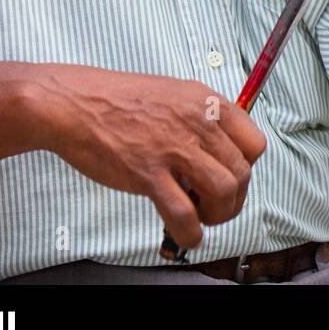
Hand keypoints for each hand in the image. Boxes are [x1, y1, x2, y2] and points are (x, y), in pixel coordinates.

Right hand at [28, 65, 266, 252]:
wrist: (74, 103)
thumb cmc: (120, 100)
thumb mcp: (175, 94)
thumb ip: (202, 120)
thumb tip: (220, 152)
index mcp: (208, 102)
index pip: (255, 144)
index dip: (246, 167)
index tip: (231, 177)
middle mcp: (198, 123)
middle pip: (242, 172)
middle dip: (235, 198)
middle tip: (217, 206)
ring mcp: (174, 148)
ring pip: (222, 192)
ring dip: (219, 215)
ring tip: (203, 218)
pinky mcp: (147, 173)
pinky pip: (183, 213)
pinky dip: (190, 233)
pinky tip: (186, 235)